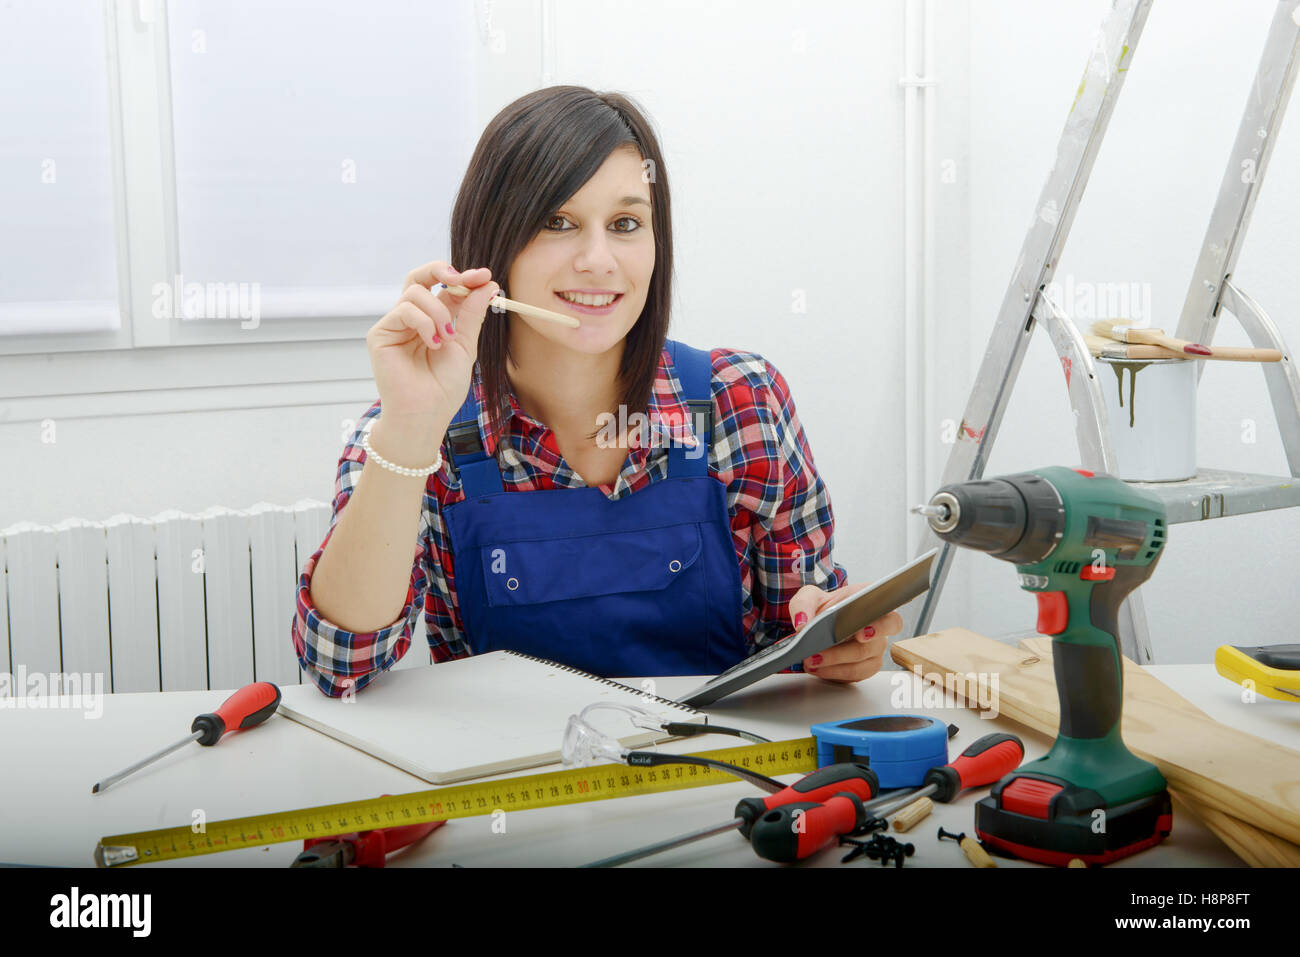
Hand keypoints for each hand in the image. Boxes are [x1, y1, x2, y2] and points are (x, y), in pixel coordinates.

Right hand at [366, 261, 499, 420]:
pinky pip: (404, 310)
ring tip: (448, 338)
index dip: (464, 278)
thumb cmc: (444, 387)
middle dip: (442, 270)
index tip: (485, 276)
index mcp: (433, 320)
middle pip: (419, 277)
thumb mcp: (466, 345)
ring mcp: (395, 325)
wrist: (427, 413)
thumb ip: (472, 313)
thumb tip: (488, 283)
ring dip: (439, 312)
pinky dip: (425, 323)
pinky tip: (433, 344)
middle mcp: (412, 319)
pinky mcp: (381, 334)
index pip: (445, 287)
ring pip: (415, 292)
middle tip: (462, 279)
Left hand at [787, 582, 904, 682]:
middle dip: (844, 651)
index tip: (860, 634)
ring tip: (811, 661)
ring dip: (835, 664)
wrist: (819, 626)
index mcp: (870, 604)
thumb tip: (803, 623)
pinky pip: (856, 674)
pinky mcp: (866, 666)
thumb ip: (803, 604)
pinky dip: (834, 673)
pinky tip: (818, 668)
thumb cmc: (822, 607)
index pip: (887, 614)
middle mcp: (878, 626)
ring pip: (863, 662)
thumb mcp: (808, 597)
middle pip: (873, 644)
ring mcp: (874, 648)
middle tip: (821, 652)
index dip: (878, 626)